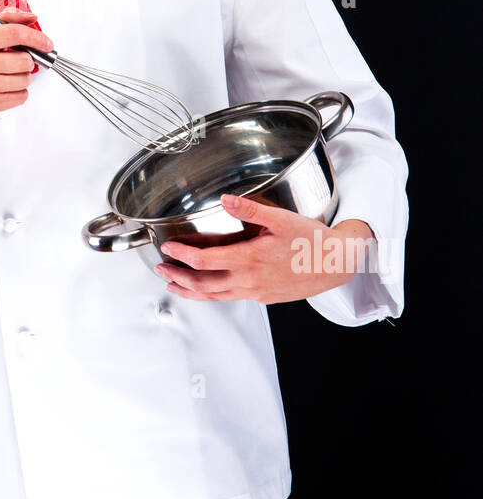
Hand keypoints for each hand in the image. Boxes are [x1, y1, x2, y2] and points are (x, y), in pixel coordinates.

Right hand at [0, 7, 53, 129]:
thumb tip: (31, 17)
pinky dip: (18, 94)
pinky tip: (3, 91)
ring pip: (25, 79)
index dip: (36, 37)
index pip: (14, 33)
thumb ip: (6, 23)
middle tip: (16, 64)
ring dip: (22, 79)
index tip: (46, 43)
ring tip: (5, 79)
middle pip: (25, 60)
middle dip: (27, 63)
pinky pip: (21, 96)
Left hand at [154, 193, 375, 303]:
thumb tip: (225, 200)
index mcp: (250, 259)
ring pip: (215, 296)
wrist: (337, 265)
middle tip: (161, 270)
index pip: (205, 260)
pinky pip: (231, 298)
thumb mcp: (282, 219)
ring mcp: (256, 292)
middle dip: (178, 278)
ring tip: (175, 286)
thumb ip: (251, 209)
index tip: (169, 249)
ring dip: (191, 292)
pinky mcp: (264, 298)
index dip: (182, 256)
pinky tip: (209, 290)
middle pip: (203, 284)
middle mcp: (249, 280)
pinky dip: (212, 296)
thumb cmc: (312, 241)